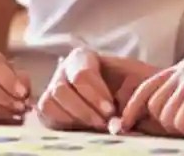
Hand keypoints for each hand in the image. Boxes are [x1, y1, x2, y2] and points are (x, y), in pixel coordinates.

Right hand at [37, 48, 158, 131]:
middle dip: (85, 109)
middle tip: (104, 123)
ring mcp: (53, 88)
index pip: (82, 74)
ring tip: (97, 125)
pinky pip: (46, 115)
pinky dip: (64, 123)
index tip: (111, 111)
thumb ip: (131, 94)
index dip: (95, 94)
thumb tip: (119, 121)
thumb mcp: (137, 83)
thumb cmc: (132, 88)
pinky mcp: (49, 108)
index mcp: (82, 57)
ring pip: (50, 102)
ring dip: (75, 117)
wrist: (127, 101)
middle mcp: (63, 70)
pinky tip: (84, 127)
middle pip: (62, 89)